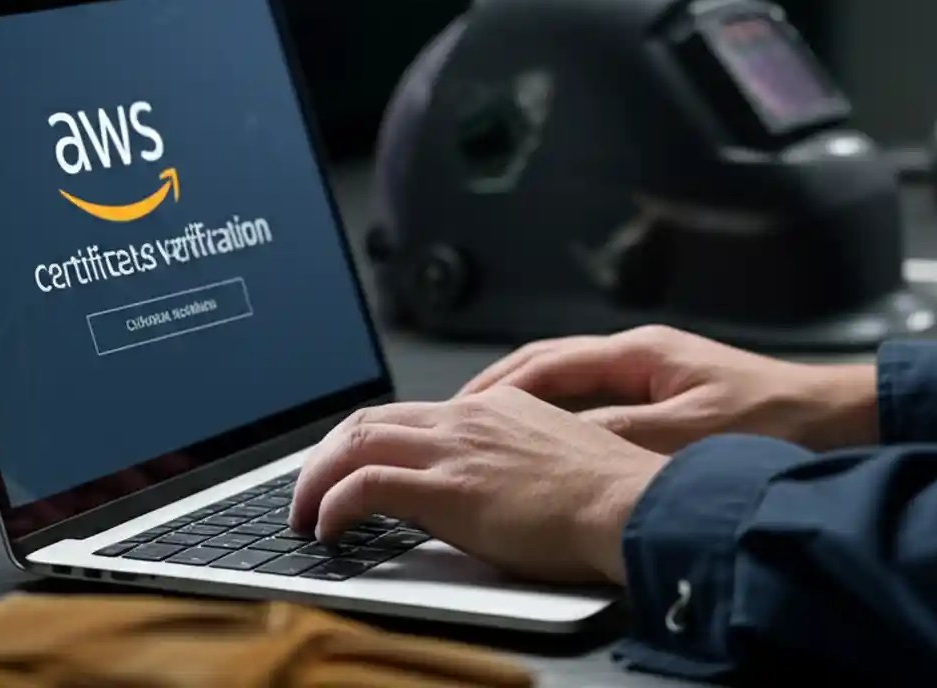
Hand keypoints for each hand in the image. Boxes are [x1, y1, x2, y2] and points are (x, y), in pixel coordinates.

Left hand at [289, 387, 667, 584]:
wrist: (631, 505)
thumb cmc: (609, 497)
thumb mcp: (550, 461)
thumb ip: (504, 462)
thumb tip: (473, 488)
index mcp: (493, 409)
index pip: (408, 414)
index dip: (367, 441)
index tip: (351, 466)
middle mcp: (466, 418)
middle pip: (369, 420)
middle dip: (327, 455)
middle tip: (311, 489)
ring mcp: (453, 449)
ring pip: (354, 443)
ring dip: (317, 479)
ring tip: (305, 513)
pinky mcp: (446, 487)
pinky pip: (362, 486)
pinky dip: (332, 504)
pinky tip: (326, 528)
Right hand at [458, 325, 877, 453]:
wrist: (843, 422)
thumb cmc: (778, 420)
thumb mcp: (689, 434)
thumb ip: (618, 434)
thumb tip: (553, 442)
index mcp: (639, 352)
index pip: (546, 363)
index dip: (498, 388)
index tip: (460, 411)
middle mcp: (641, 356)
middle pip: (548, 367)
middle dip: (499, 391)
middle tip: (457, 419)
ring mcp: (653, 376)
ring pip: (570, 386)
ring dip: (527, 406)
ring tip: (487, 433)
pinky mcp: (668, 400)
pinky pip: (596, 406)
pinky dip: (561, 422)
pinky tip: (548, 448)